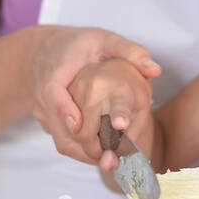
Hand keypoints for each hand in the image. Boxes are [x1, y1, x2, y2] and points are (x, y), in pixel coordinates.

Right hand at [29, 27, 160, 164]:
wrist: (46, 50)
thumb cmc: (79, 45)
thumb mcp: (105, 40)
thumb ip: (130, 51)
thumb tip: (155, 70)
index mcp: (56, 74)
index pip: (54, 96)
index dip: (66, 111)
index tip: (83, 125)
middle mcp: (45, 97)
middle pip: (61, 131)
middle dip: (88, 147)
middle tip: (114, 156)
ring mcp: (43, 112)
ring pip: (63, 142)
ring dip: (88, 154)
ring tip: (114, 158)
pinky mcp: (48, 123)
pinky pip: (64, 141)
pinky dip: (84, 149)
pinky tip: (105, 150)